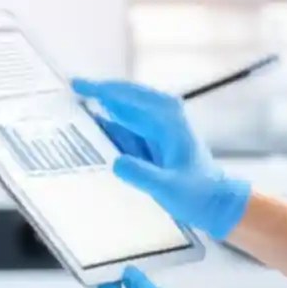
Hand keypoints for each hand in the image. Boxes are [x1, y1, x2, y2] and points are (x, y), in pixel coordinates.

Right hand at [72, 79, 249, 239]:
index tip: (78, 85)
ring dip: (102, 107)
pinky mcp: (155, 139)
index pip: (129, 98)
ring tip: (73, 108)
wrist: (216, 203)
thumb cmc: (198, 194)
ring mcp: (159, 126)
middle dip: (99, 92)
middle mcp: (164, 116)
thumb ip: (143, 176)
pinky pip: (127, 125)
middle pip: (125, 97)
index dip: (102, 89)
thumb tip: (116, 162)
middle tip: (70, 90)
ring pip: (125, 109)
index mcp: (168, 119)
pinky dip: (110, 123)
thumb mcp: (169, 188)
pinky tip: (93, 129)